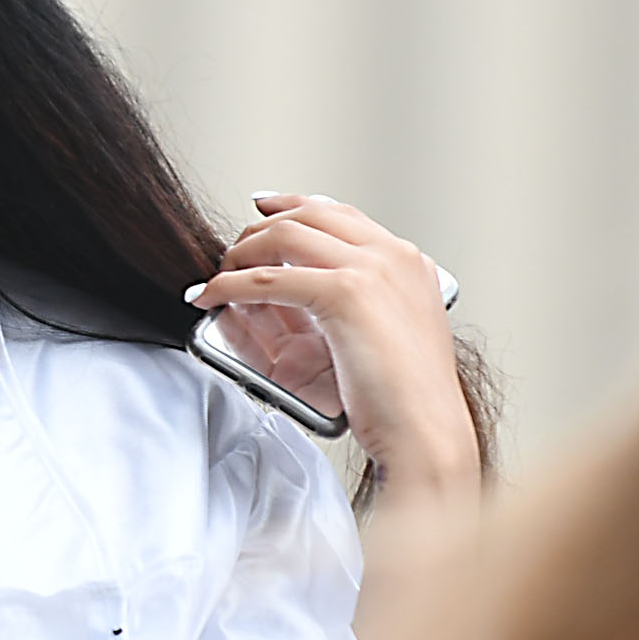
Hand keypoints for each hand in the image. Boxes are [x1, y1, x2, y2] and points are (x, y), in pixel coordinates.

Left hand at [187, 194, 476, 498]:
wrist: (426, 432)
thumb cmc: (407, 400)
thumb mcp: (386, 333)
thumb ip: (355, 301)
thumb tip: (297, 289)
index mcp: (406, 262)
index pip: (340, 214)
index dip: (294, 206)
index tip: (263, 208)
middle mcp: (392, 256)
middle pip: (308, 215)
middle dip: (258, 229)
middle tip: (232, 253)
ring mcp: (371, 270)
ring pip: (284, 236)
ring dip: (241, 253)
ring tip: (220, 277)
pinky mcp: (345, 293)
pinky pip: (267, 278)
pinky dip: (229, 285)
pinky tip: (211, 296)